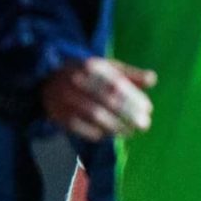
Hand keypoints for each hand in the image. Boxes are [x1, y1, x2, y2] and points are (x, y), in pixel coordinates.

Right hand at [42, 56, 156, 141]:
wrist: (48, 83)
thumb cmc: (87, 75)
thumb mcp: (106, 68)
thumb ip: (130, 74)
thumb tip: (153, 79)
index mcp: (90, 66)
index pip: (117, 84)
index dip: (134, 98)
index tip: (148, 108)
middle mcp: (76, 81)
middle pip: (108, 101)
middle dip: (129, 114)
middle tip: (144, 125)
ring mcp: (66, 99)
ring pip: (96, 116)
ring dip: (118, 127)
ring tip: (131, 131)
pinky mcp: (60, 115)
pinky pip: (84, 128)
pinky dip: (100, 133)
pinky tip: (112, 134)